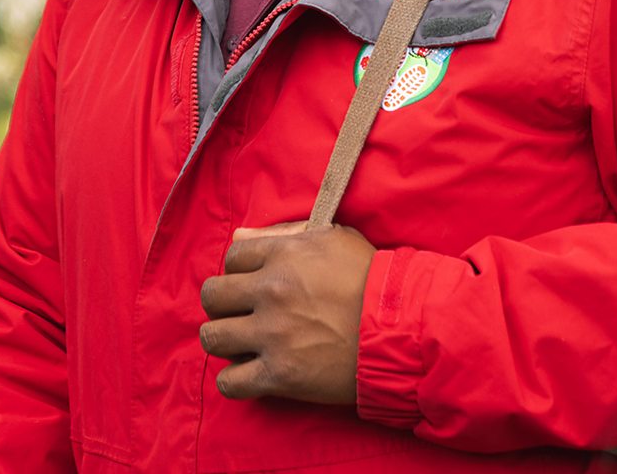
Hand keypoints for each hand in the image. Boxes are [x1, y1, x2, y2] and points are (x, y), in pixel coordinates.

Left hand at [198, 221, 376, 404]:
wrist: (404, 330)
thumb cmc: (375, 280)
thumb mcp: (336, 240)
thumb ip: (286, 235)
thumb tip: (240, 238)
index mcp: (283, 255)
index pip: (232, 257)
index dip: (240, 271)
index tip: (254, 284)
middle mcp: (271, 292)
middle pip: (212, 295)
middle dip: (223, 305)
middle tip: (242, 314)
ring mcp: (273, 334)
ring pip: (212, 337)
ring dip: (224, 341)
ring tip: (243, 345)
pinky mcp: (280, 375)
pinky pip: (230, 382)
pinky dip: (234, 381)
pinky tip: (249, 375)